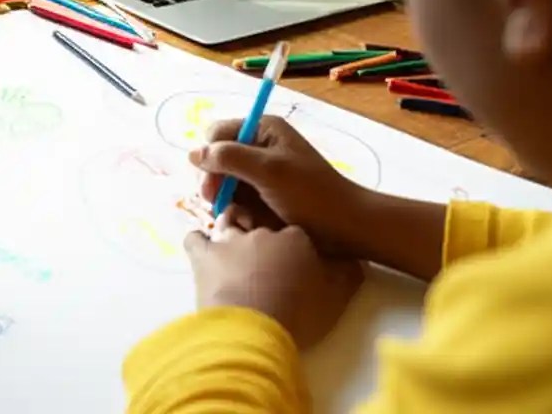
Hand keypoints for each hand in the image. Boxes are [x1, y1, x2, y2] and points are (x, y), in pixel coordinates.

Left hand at [185, 216, 361, 349]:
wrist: (253, 329)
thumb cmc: (298, 314)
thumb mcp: (337, 297)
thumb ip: (346, 275)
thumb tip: (355, 262)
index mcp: (295, 237)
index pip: (295, 230)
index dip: (295, 243)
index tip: (296, 258)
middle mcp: (261, 231)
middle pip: (261, 222)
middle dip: (262, 234)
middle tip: (265, 257)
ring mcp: (229, 240)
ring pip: (228, 221)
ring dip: (231, 230)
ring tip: (236, 250)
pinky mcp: (203, 255)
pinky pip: (196, 238)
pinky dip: (200, 242)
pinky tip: (204, 250)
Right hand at [191, 116, 372, 252]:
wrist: (345, 227)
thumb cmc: (311, 195)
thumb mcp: (268, 171)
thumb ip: (229, 158)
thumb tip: (193, 154)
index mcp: (264, 129)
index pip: (218, 133)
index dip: (209, 155)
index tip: (211, 183)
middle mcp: (260, 145)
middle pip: (218, 156)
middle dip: (214, 180)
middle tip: (216, 204)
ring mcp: (262, 170)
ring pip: (224, 179)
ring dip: (224, 197)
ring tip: (233, 216)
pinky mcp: (264, 192)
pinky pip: (237, 196)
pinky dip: (235, 207)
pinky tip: (242, 220)